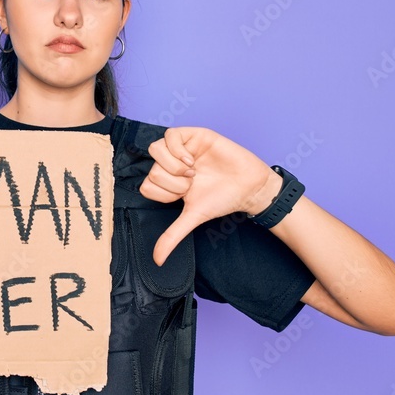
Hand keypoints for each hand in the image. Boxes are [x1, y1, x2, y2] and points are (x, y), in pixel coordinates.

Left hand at [138, 127, 279, 265]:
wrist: (248, 187)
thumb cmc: (222, 199)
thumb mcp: (192, 217)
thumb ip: (172, 236)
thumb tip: (157, 261)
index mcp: (168, 181)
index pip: (146, 185)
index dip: (163, 193)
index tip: (184, 195)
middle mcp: (172, 163)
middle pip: (151, 169)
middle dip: (172, 182)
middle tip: (192, 183)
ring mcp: (182, 147)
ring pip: (155, 149)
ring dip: (173, 165)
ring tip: (192, 171)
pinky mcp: (194, 134)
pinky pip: (170, 134)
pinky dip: (177, 150)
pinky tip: (192, 160)